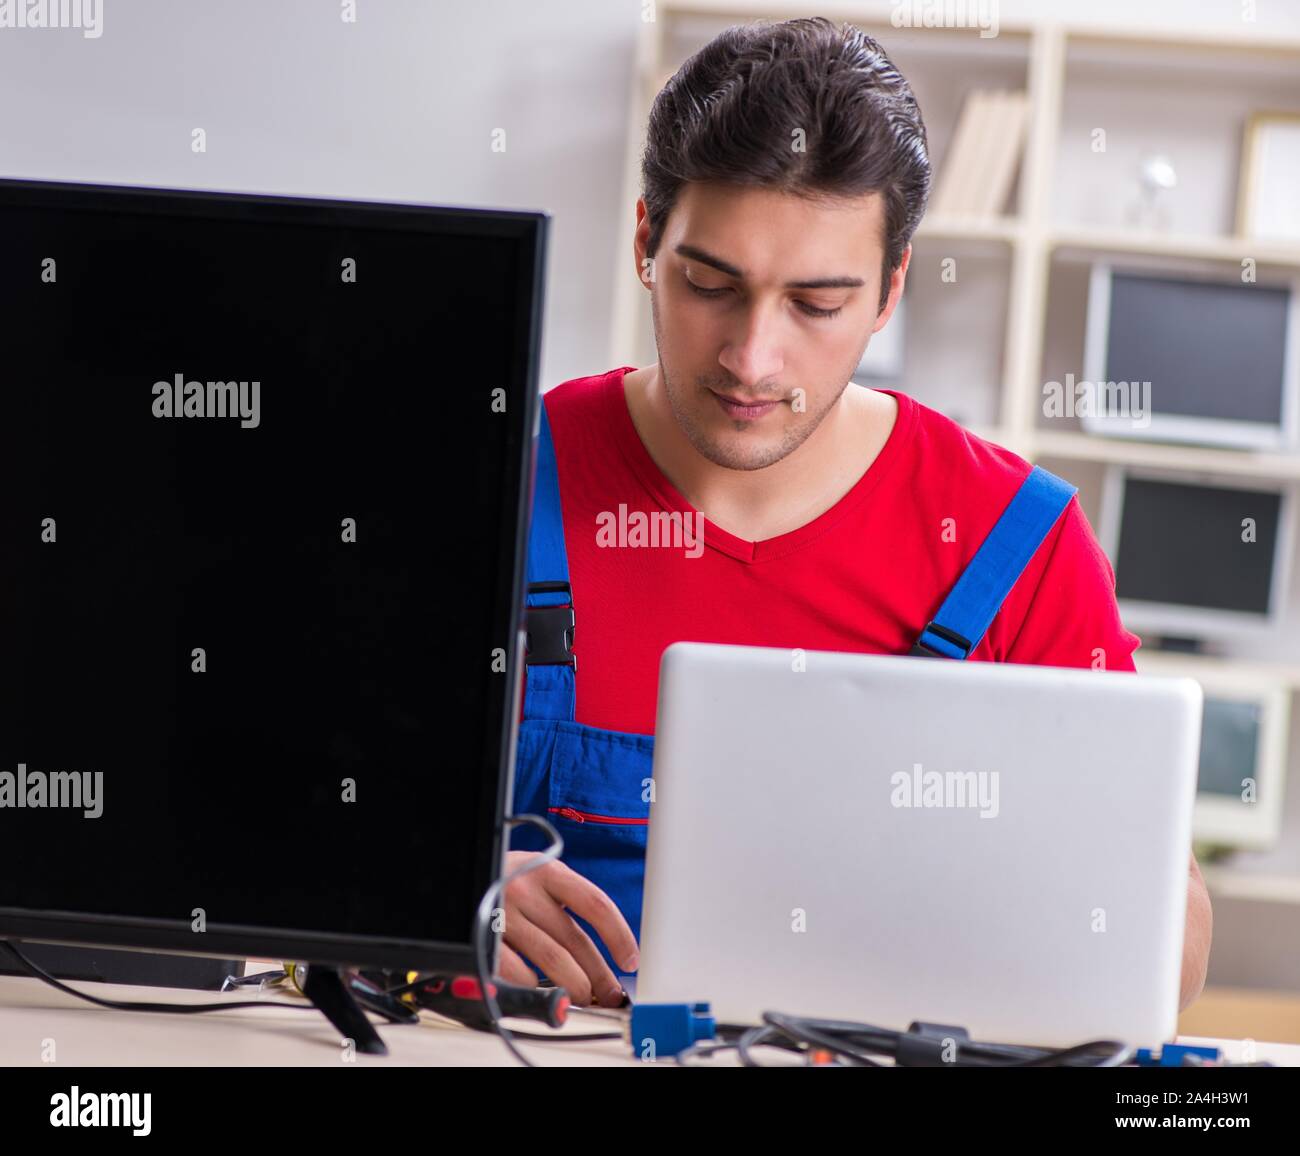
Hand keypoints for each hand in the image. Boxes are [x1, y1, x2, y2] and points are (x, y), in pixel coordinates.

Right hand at [495, 851, 638, 1006]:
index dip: (618, 935)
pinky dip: (533, 986)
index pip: (595, 904)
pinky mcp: (481, 936)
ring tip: (582, 998)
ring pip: (552, 960)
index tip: (629, 959)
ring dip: (574, 986)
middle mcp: (524, 889)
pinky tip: (541, 991)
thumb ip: (560, 903)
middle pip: (575, 940)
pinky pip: (516, 971)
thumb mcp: (531, 875)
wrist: (448, 871)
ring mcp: (502, 913)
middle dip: (599, 973)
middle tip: (610, 992)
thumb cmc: (497, 880)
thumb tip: (596, 951)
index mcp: (545, 870)